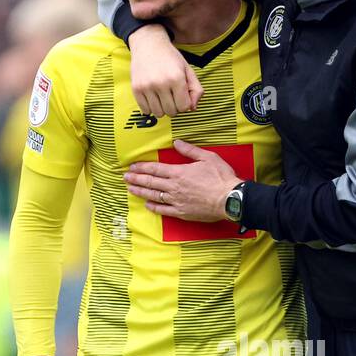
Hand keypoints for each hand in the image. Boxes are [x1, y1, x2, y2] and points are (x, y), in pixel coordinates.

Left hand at [125, 139, 239, 221]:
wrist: (230, 199)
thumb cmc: (221, 178)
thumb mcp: (207, 157)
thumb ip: (190, 150)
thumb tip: (177, 143)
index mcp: (179, 172)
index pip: (155, 169)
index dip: (142, 167)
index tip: (132, 167)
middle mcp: (174, 187)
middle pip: (151, 182)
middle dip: (136, 179)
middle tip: (125, 177)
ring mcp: (177, 201)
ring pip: (154, 196)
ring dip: (141, 192)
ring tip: (131, 189)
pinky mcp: (182, 212)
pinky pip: (164, 210)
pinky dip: (154, 207)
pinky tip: (147, 205)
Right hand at [128, 26, 202, 116]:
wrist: (148, 44)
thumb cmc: (170, 58)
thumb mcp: (188, 70)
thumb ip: (196, 90)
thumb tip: (192, 109)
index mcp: (176, 78)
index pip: (184, 107)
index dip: (185, 103)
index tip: (181, 95)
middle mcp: (161, 83)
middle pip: (171, 112)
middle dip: (174, 106)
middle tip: (171, 95)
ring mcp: (147, 87)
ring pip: (158, 114)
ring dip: (162, 108)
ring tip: (162, 97)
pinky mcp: (136, 89)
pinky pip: (145, 111)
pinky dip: (150, 108)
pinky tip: (153, 97)